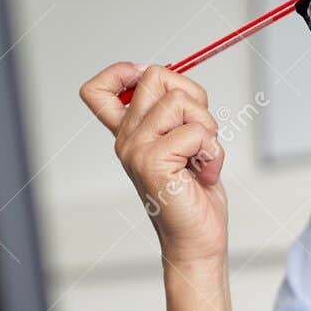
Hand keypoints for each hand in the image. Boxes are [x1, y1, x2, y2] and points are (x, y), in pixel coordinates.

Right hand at [79, 62, 228, 266]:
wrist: (198, 239)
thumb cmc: (195, 194)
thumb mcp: (186, 142)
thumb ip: (177, 113)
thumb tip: (178, 78)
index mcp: (129, 133)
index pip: (98, 89)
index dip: (123, 71)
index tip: (152, 86)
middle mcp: (126, 140)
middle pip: (156, 76)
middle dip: (194, 96)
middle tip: (199, 132)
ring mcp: (136, 150)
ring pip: (180, 101)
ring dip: (208, 128)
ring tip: (202, 158)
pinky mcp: (153, 162)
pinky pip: (196, 132)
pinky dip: (213, 152)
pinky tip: (205, 174)